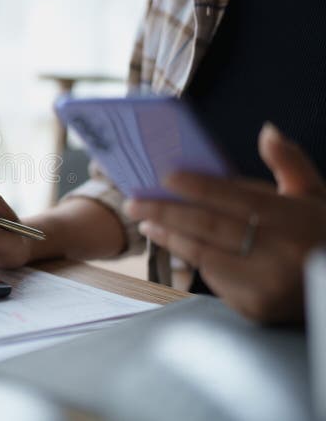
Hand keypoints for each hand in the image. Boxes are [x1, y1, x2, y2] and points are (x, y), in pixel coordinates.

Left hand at [125, 123, 325, 323]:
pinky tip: (176, 244)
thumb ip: (289, 163)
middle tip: (133, 201)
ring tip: (147, 221)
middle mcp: (279, 254)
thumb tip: (267, 131)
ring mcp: (265, 285)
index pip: (235, 198)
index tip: (166, 176)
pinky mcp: (254, 309)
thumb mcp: (315, 196)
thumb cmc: (322, 237)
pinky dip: (194, 259)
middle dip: (166, 211)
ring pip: (203, 255)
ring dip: (170, 236)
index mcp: (292, 220)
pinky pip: (214, 279)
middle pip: (208, 226)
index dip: (198, 186)